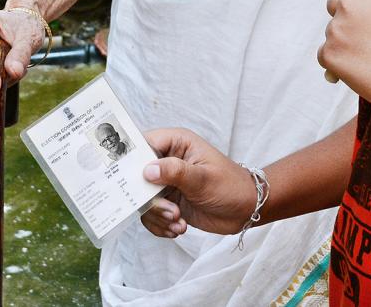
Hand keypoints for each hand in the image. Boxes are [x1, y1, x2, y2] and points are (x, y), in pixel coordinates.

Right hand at [139, 128, 257, 237]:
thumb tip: (147, 170)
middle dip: (148, 198)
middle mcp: (167, 161)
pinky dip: (161, 225)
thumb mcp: (203, 178)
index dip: (130, 159)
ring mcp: (166, 183)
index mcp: (177, 143)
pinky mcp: (168, 202)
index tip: (125, 179)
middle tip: (169, 210)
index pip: (143, 143)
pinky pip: (151, 215)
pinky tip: (178, 227)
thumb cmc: (231, 186)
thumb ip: (175, 172)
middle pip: (137, 176)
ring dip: (157, 215)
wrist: (246, 209)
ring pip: (143, 200)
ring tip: (177, 220)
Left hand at [318, 0, 370, 117]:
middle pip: (335, 3)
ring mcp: (335, 28)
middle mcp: (347, 2)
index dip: (364, 2)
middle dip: (345, 16)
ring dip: (343, 42)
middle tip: (361, 33)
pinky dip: (335, 63)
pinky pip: (325, 56)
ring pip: (331, 33)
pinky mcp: (328, 54)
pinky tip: (354, 72)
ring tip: (366, 60)